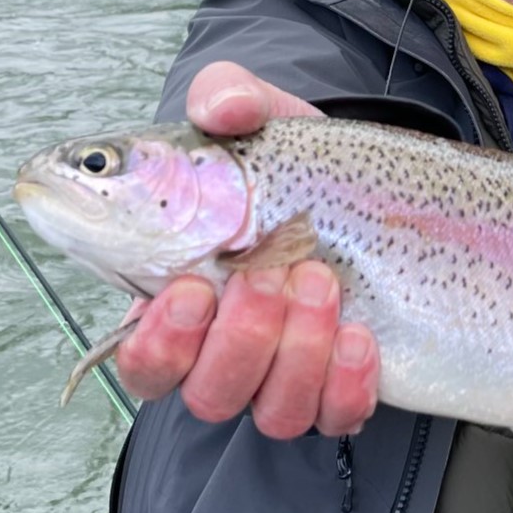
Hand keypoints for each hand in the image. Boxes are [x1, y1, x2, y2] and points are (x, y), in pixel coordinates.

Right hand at [112, 61, 380, 437]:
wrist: (372, 187)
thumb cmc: (289, 161)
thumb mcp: (258, 117)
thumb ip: (226, 96)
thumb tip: (222, 109)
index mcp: (177, 296)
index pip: (139, 358)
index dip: (156, 342)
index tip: (188, 286)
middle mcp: (224, 350)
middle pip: (204, 392)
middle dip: (237, 337)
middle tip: (268, 269)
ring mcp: (284, 374)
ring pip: (271, 411)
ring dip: (295, 352)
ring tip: (322, 281)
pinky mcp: (341, 387)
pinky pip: (336, 416)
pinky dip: (346, 383)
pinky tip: (361, 334)